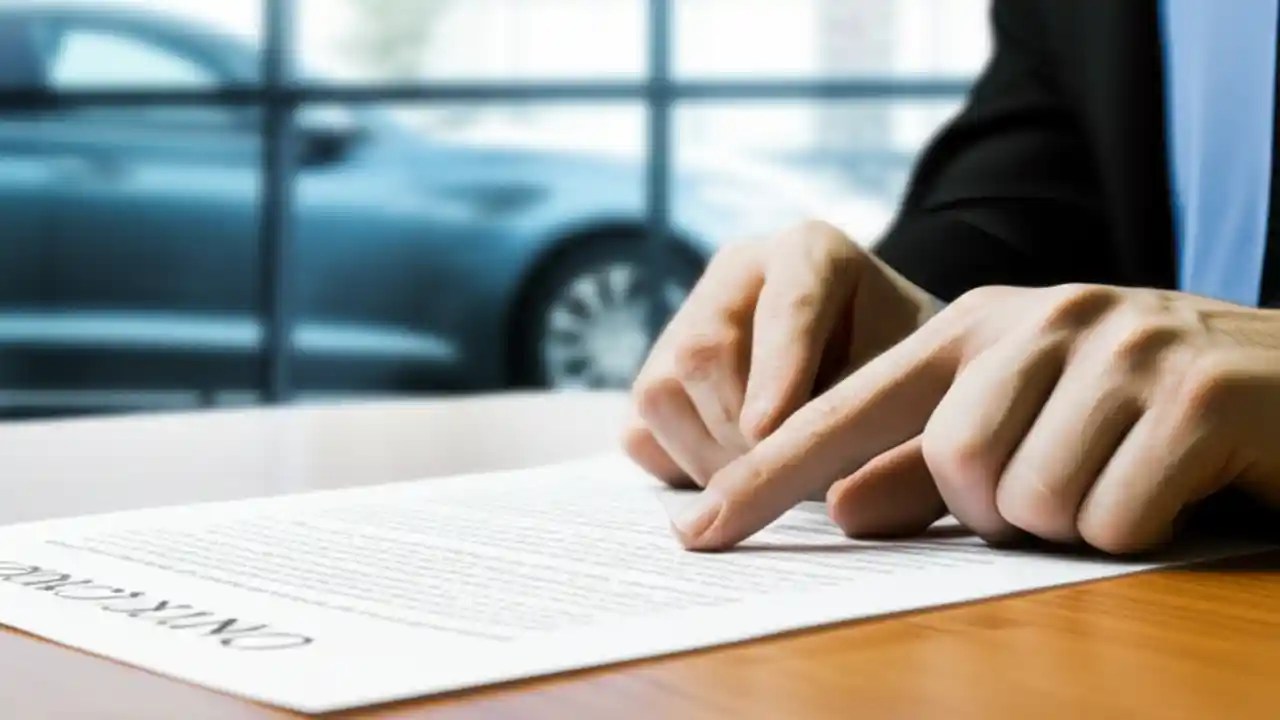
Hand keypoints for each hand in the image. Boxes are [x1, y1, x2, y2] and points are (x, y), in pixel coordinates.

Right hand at [623, 221, 939, 488]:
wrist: (881, 371)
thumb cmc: (910, 373)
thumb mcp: (913, 379)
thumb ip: (866, 410)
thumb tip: (803, 471)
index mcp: (810, 252)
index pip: (786, 304)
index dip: (776, 369)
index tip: (771, 432)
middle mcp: (736, 274)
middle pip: (703, 353)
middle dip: (740, 432)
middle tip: (790, 482)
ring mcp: (686, 322)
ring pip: (659, 395)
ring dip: (711, 459)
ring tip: (770, 482)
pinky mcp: (657, 376)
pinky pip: (639, 433)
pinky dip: (681, 468)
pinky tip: (735, 477)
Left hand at [673, 284, 1279, 553]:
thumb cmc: (1136, 418)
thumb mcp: (1026, 429)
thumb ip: (926, 469)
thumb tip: (838, 511)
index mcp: (980, 326)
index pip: (848, 409)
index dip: (769, 474)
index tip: (697, 530)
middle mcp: (1042, 319)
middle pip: (953, 463)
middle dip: (1002, 509)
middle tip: (1064, 486)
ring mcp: (1122, 348)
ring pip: (1029, 499)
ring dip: (1072, 521)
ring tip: (1119, 478)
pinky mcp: (1196, 397)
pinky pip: (1112, 519)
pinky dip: (1136, 529)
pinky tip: (1172, 486)